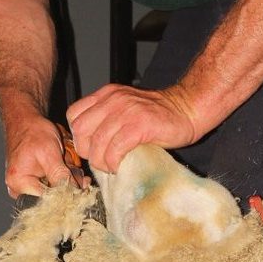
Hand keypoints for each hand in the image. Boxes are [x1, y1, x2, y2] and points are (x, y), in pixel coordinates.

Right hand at [4, 114, 86, 197]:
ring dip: (66, 179)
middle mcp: (19, 189)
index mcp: (19, 184)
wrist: (25, 120)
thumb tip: (72, 194)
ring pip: (55, 192)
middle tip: (71, 167)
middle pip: (52, 199)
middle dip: (67, 184)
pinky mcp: (33, 182)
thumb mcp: (49, 153)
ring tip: (65, 161)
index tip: (77, 185)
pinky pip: (53, 185)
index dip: (65, 196)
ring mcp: (26, 186)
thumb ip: (60, 176)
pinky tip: (64, 164)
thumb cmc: (32, 132)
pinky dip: (62, 175)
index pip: (47, 202)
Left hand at [67, 83, 197, 172]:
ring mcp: (127, 111)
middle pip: (81, 130)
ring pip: (97, 143)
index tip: (91, 147)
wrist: (187, 110)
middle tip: (101, 160)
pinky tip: (120, 166)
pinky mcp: (140, 125)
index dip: (78, 136)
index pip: (74, 115)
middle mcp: (113, 100)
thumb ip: (106, 118)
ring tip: (111, 166)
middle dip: (87, 151)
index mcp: (106, 95)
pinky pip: (115, 149)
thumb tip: (87, 146)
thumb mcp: (125, 108)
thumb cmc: (156, 116)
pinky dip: (114, 162)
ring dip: (101, 161)